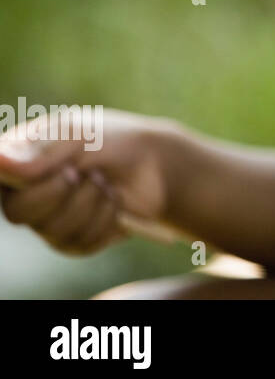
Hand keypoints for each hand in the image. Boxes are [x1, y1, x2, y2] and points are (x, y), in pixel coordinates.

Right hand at [0, 108, 175, 255]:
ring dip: (89, 203)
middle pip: (18, 213)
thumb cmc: (112, 140)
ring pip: (52, 231)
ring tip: (104, 183)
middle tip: (84, 172)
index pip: (1, 178)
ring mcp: (47, 219)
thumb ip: (38, 152)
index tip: (65, 168)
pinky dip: (103, 220)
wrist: (155, 164)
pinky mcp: (73, 239)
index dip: (27, 181)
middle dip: (62, 191)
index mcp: (16, 160)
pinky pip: (79, 243)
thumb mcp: (78, 135)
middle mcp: (24, 192)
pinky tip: (112, 203)